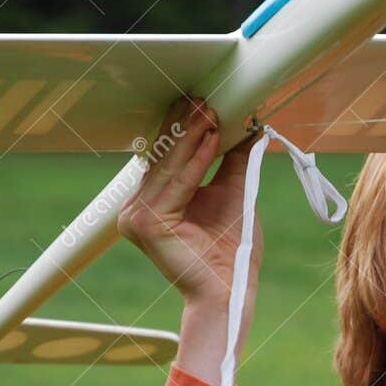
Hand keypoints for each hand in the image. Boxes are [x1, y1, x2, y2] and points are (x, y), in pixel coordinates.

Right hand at [118, 97, 261, 310]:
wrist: (230, 289)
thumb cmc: (230, 250)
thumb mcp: (234, 193)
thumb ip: (232, 161)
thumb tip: (248, 126)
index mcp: (151, 201)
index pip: (165, 155)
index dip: (183, 127)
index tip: (202, 99)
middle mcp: (137, 208)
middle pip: (163, 157)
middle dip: (186, 125)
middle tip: (205, 97)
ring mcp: (137, 217)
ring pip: (170, 166)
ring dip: (192, 136)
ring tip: (210, 110)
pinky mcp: (146, 225)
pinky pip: (177, 184)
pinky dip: (197, 159)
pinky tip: (211, 137)